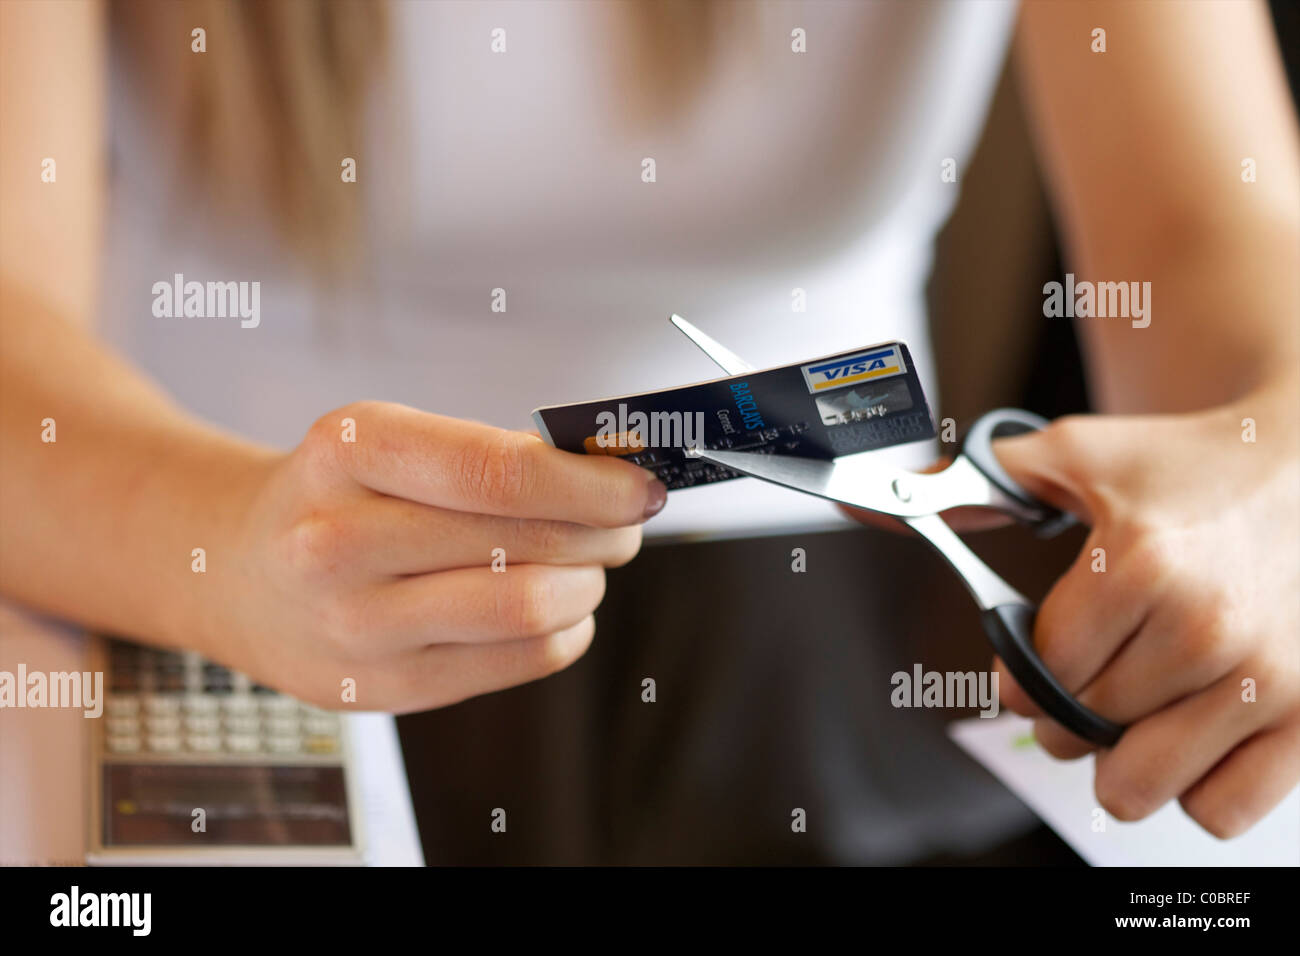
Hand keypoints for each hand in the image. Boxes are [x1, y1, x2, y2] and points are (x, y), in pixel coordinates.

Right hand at [192, 402, 664, 712]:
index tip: (640, 484)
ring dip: (591, 583)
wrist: (238, 572)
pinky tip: (559, 606)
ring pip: (531, 611)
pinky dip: (568, 630)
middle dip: (606, 531)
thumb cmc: (335, 495)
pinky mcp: (384, 689)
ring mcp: (357, 628)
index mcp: (348, 452)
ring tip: (591, 562)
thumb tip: (615, 476)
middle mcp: (338, 543)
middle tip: (627, 520)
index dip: (592, 483)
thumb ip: (492, 456)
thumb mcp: (389, 440)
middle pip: (526, 546)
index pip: (499, 474)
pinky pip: (520, 662)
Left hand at [989, 401, 1298, 837]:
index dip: (1020, 673)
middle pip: (1083, 729)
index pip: (1040, 673)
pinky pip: (1222, 808)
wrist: (1298, 462)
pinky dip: (1193, 788)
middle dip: (1064, 711)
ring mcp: (1267, 679)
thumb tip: (882, 505)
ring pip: (1141, 783)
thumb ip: (974, 484)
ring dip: (1120, 759)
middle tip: (1088, 673)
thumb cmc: (1182, 465)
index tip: (1027, 663)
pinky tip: (1187, 734)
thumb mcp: (1073, 456)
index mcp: (1141, 565)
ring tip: (1133, 707)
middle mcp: (1207, 628)